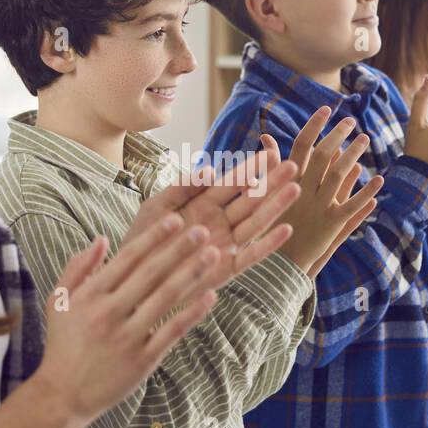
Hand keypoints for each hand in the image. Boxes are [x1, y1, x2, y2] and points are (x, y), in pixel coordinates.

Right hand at [36, 216, 222, 424]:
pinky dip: (192, 313)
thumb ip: (78, 267)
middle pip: (150, 274)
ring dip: (191, 274)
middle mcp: (108, 313)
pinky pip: (171, 332)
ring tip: (213, 255)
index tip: (175, 220)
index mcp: (90, 295)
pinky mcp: (142, 361)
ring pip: (164, 299)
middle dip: (178, 249)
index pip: (126, 258)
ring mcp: (126, 338)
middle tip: (202, 230)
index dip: (153, 238)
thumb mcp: (59, 301)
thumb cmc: (63, 344)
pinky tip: (210, 296)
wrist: (62, 395)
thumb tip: (101, 237)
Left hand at [119, 151, 301, 290]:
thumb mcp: (158, 206)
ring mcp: (225, 244)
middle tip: (292, 165)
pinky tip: (286, 229)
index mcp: (203, 204)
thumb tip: (211, 168)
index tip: (270, 152)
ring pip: (256, 222)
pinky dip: (268, 244)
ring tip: (294, 188)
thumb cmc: (142, 238)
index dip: (251, 168)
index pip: (232, 182)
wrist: (133, 275)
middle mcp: (219, 222)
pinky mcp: (227, 268)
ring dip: (275, 206)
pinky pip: (251, 255)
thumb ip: (183, 187)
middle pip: (250, 199)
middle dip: (271, 183)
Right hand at [259, 106, 383, 277]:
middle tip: (351, 121)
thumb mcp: (264, 194)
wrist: (277, 263)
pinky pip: (353, 205)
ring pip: (339, 175)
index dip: (314, 125)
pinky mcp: (332, 225)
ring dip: (354, 154)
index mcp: (286, 182)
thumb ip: (269, 165)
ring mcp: (319, 208)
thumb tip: (265, 136)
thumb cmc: (269, 226)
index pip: (300, 146)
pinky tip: (379, 179)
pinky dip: (366, 191)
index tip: (326, 108)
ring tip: (365, 139)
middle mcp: (303, 192)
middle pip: (323, 156)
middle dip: (338, 135)